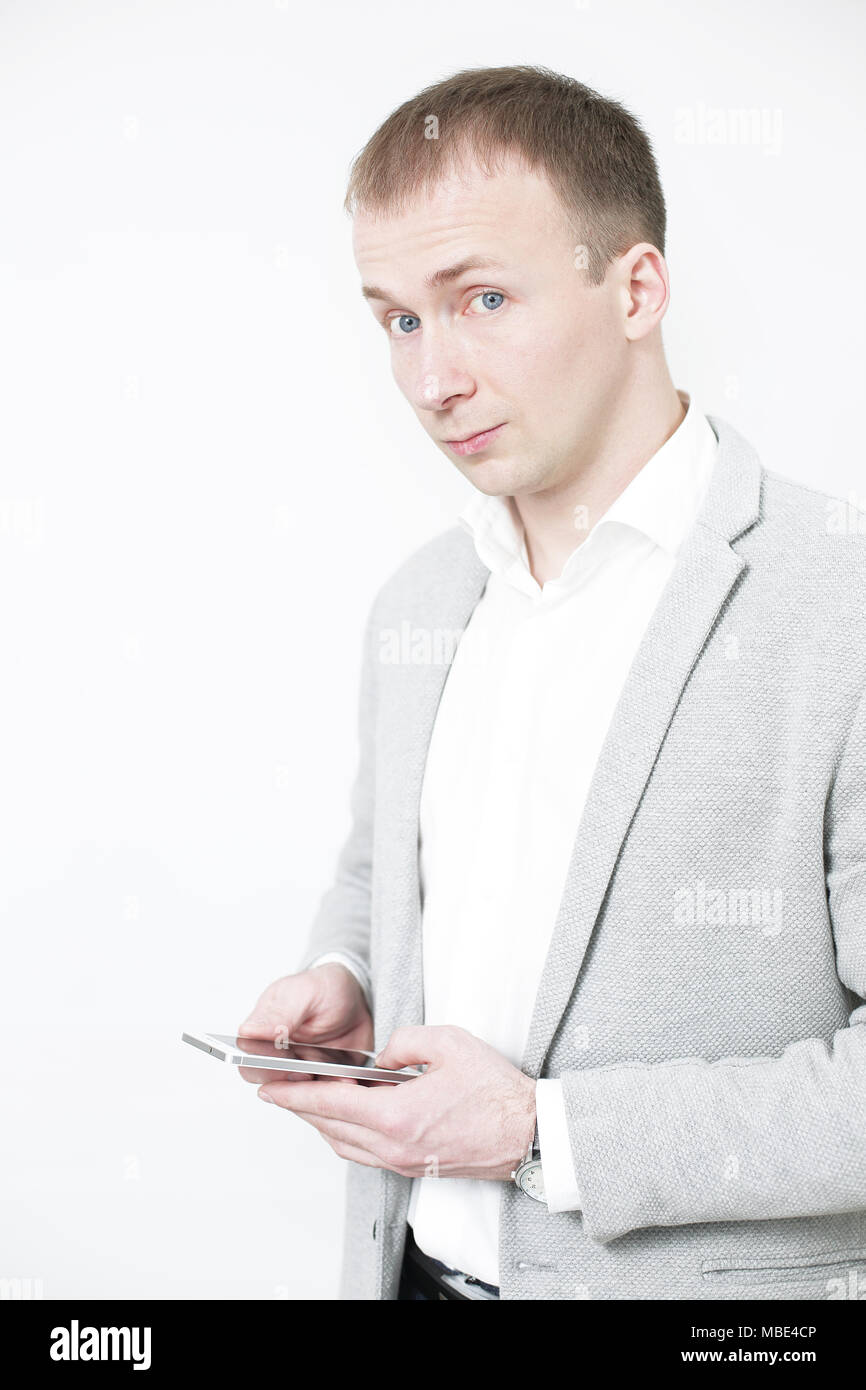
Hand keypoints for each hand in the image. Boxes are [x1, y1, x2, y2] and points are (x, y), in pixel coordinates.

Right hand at [236, 962, 372, 1086]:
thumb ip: (279, 1013)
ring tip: (340, 1076)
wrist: (357, 997)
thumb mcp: (303, 993)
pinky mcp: (327, 1082)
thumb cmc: (323, 990)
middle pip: (274, 1088)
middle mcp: (280, 1060)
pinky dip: (341, 1092)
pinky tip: (351, 1078)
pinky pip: (330, 1098)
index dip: (264, 1069)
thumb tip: (248, 1031)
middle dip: (294, 1084)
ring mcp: (304, 1074)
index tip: (283, 1061)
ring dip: (320, 1092)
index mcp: (263, 1036)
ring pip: (303, 1098)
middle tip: (311, 1070)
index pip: (249, 1065)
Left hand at [256, 1024, 536, 1181]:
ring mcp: (402, 1161)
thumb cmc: (495, 1092)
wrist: (528, 1133)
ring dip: (320, 1123)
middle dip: (298, 1108)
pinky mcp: (413, 1167)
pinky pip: (364, 1153)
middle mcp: (393, 1146)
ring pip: (344, 1145)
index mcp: (397, 1116)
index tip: (270, 1085)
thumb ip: (404, 1042)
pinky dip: (344, 1135)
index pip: (330, 1103)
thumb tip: (381, 1056)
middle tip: (276, 1091)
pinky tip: (344, 1118)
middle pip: (329, 1127)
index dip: (294, 1094)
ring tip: (305, 1102)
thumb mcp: (449, 1043)